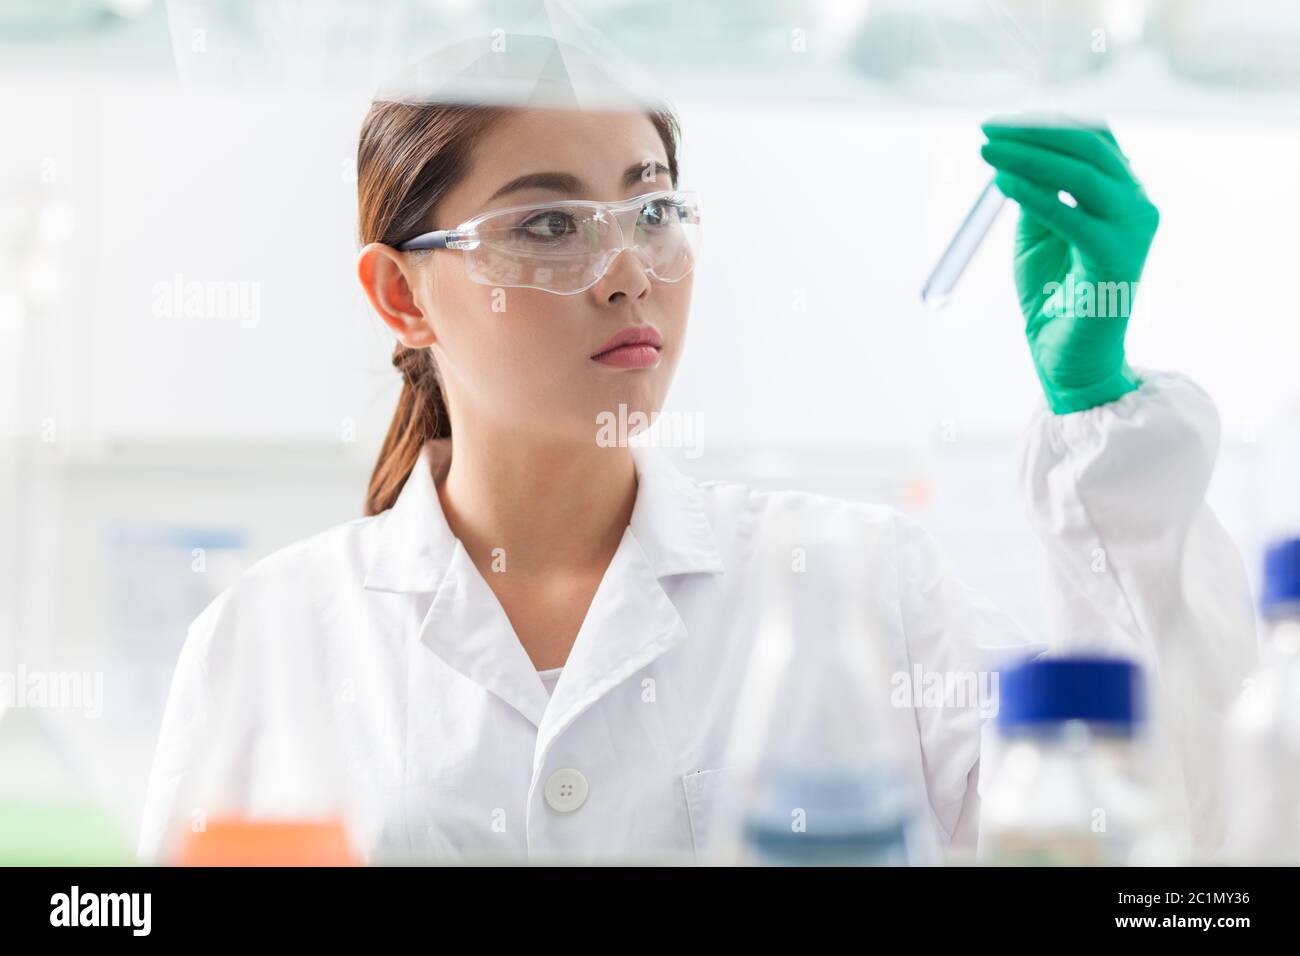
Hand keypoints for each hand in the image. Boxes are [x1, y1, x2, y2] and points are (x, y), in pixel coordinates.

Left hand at [980, 118, 1159, 413]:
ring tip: (987, 152)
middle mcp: (1137, 205)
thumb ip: (1037, 193)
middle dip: (1034, 132)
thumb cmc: (1053, 297)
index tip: (1000, 122)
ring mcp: (1133, 229)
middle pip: (1088, 147)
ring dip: (1030, 156)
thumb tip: (1018, 152)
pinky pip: (1070, 214)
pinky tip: (1002, 183)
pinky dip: (1035, 194)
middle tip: (987, 129)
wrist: (1068, 357)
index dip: (1047, 123)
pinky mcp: (1116, 257)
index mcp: (1123, 194)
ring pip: (1082, 173)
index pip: (1092, 138)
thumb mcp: (1038, 233)